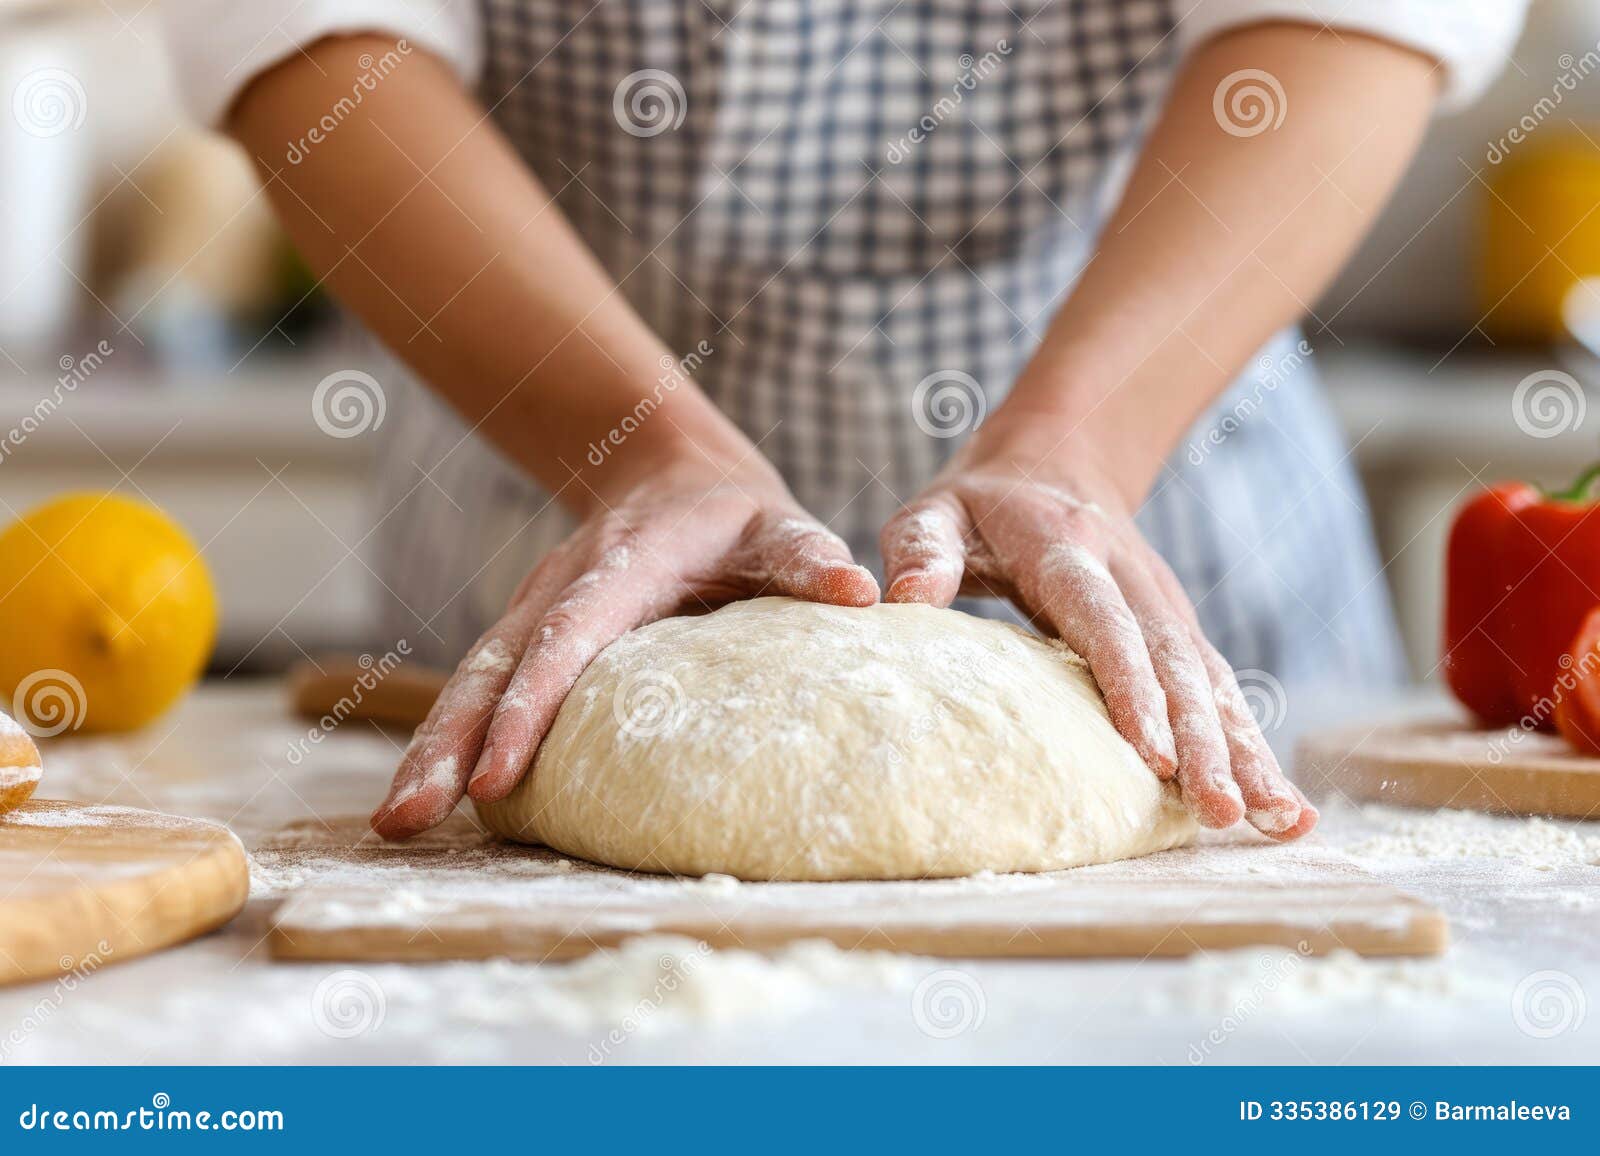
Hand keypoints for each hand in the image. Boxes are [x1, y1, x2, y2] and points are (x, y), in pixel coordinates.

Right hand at [371, 454, 877, 837]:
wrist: (669, 469)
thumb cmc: (734, 513)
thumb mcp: (776, 522)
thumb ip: (807, 556)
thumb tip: (860, 594)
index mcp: (618, 566)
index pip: (567, 637)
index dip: (531, 704)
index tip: (500, 772)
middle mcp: (559, 591)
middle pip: (490, 668)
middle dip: (447, 744)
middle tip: (408, 818)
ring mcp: (534, 614)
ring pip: (468, 683)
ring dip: (430, 751)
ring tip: (395, 825)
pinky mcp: (529, 638)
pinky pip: (479, 692)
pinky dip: (447, 741)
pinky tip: (429, 799)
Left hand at [880, 440, 1316, 841]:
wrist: (1056, 458)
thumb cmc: (980, 503)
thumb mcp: (936, 512)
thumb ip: (920, 550)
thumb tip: (900, 597)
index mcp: (1068, 553)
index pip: (1105, 624)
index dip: (1132, 688)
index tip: (1151, 755)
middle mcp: (1133, 580)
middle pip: (1176, 665)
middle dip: (1204, 742)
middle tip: (1222, 812)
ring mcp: (1166, 607)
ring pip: (1215, 683)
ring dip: (1247, 752)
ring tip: (1279, 821)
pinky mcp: (1181, 632)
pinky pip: (1223, 692)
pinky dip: (1254, 746)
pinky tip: (1282, 806)